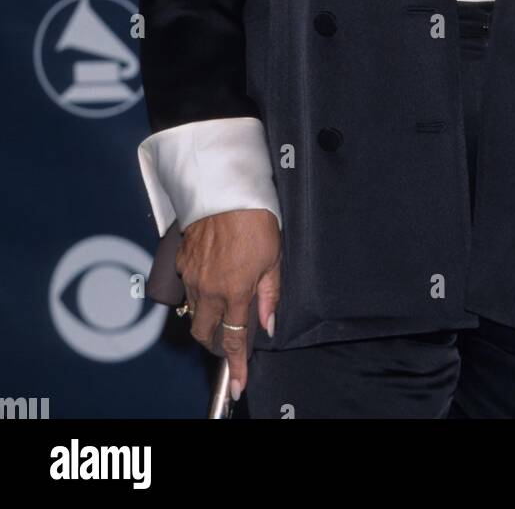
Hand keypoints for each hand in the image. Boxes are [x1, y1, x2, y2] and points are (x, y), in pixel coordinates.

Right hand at [177, 208, 280, 400]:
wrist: (227, 191)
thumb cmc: (255, 221)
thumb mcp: (273, 258)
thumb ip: (270, 295)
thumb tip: (268, 324)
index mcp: (234, 291)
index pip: (233, 340)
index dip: (236, 366)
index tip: (237, 383)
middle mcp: (209, 289)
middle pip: (204, 333)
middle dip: (215, 341)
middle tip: (229, 336)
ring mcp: (191, 276)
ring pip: (194, 311)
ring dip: (207, 315)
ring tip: (224, 302)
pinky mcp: (181, 261)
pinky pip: (187, 288)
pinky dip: (198, 291)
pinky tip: (212, 278)